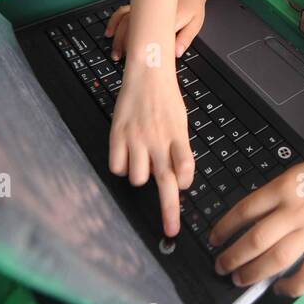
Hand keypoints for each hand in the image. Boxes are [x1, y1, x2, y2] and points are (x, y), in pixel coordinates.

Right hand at [104, 0, 204, 62]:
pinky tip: (110, 32)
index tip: (134, 61)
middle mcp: (152, 12)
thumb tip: (176, 54)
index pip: (148, 37)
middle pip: (132, 29)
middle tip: (119, 58)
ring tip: (115, 51)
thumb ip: (185, 39)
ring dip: (117, 36)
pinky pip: (123, 12)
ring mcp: (145, 7)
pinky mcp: (141, 4)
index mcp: (166, 19)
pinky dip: (115, 21)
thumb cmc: (193, 5)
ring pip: (125, 20)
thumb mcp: (195, 23)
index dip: (139, 50)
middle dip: (123, 45)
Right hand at [106, 65, 193, 236]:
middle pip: (166, 183)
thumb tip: (177, 178)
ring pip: (137, 178)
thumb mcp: (180, 122)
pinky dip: (121, 167)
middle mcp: (159, 141)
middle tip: (170, 230)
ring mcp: (137, 139)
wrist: (147, 73)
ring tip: (141, 158)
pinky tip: (126, 154)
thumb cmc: (165, 98)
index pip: (186, 171)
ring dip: (140, 175)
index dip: (185, 182)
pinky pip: (117, 167)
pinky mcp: (118, 136)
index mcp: (178, 137)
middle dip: (169, 212)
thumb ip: (179, 149)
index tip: (182, 186)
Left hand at [210, 157, 303, 296]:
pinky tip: (277, 288)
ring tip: (238, 279)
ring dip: (253, 273)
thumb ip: (265, 200)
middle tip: (221, 266)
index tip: (214, 240)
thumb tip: (237, 227)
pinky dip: (291, 287)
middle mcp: (295, 211)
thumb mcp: (285, 178)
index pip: (244, 211)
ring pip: (278, 259)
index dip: (224, 228)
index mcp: (282, 190)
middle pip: (257, 240)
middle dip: (233, 257)